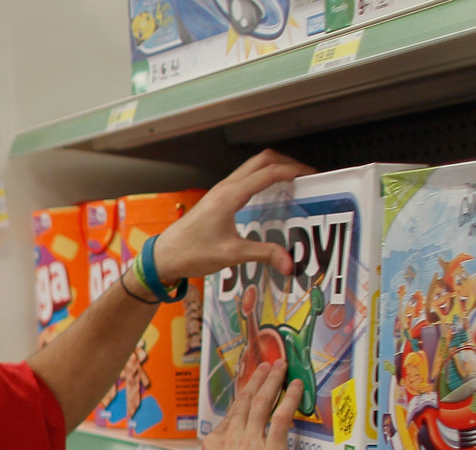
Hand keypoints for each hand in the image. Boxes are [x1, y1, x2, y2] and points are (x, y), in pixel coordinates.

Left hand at [149, 150, 316, 283]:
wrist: (163, 256)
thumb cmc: (191, 253)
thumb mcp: (231, 255)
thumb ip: (263, 255)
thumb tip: (289, 263)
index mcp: (230, 195)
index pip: (269, 173)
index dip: (293, 171)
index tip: (312, 176)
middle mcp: (225, 188)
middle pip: (261, 161)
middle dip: (285, 163)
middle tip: (304, 176)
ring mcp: (219, 192)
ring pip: (251, 167)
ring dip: (272, 169)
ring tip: (291, 182)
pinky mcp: (216, 199)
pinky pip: (243, 179)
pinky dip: (260, 179)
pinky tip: (268, 195)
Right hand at [196, 361, 303, 449]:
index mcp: (214, 444)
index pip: (231, 415)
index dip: (242, 397)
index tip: (248, 387)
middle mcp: (231, 437)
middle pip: (245, 401)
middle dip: (257, 380)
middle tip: (265, 365)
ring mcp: (250, 442)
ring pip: (262, 402)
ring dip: (272, 380)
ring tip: (279, 366)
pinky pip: (281, 417)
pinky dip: (289, 398)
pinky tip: (295, 385)